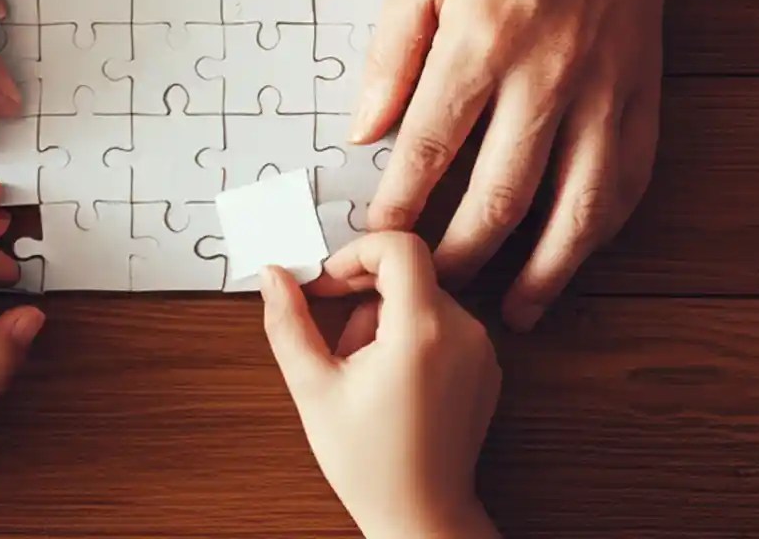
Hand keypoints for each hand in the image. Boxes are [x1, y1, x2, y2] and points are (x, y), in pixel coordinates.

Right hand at [260, 233, 499, 537]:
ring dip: (384, 319)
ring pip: (421, 299)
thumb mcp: (313, 388)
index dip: (356, 252)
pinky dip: (411, 335)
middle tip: (338, 344)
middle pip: (406, 275)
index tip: (329, 282)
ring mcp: (480, 349)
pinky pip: (442, 324)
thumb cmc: (369, 462)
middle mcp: (463, 332)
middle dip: (363, 298)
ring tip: (363, 372)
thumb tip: (272, 275)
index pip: (400, 247)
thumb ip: (288, 322)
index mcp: (422, 332)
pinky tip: (391, 381)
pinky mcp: (485, 364)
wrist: (422, 514)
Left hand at [350, 0, 711, 329]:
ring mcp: (604, 86)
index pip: (430, 152)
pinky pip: (629, 175)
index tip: (375, 245)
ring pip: (577, 205)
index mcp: (479, 43)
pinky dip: (602, 225)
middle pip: (500, 196)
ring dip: (545, 269)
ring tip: (515, 309)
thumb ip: (388, 57)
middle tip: (436, 292)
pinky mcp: (641, 86)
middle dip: (462, 257)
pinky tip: (576, 252)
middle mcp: (547, 74)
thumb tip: (363, 130)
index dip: (398, 209)